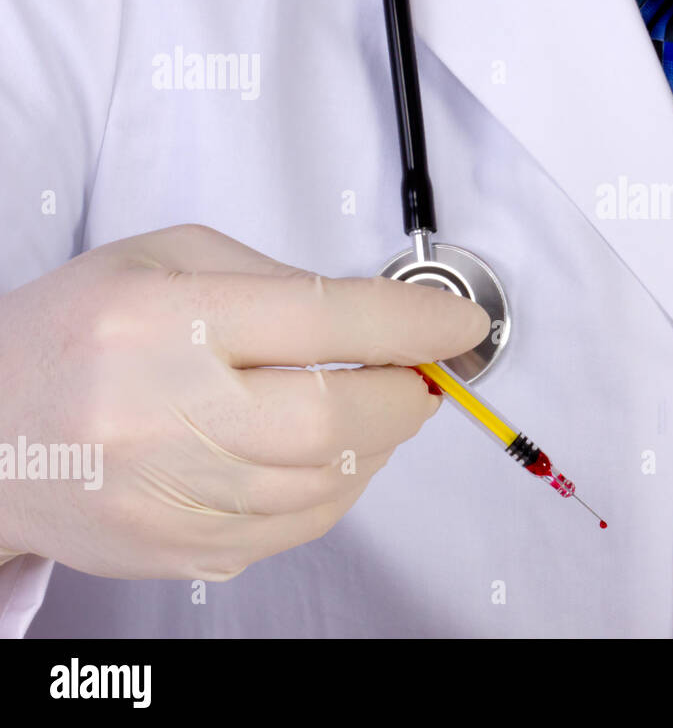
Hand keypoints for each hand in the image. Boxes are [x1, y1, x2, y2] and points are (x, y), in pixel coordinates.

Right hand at [0, 224, 488, 579]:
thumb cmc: (77, 332)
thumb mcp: (165, 259)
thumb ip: (279, 278)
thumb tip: (385, 316)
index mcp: (159, 321)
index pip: (321, 320)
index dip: (411, 323)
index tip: (458, 324)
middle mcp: (158, 413)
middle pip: (332, 421)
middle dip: (406, 397)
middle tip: (421, 376)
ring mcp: (166, 495)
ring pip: (326, 484)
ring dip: (377, 444)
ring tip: (369, 408)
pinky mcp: (178, 549)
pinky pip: (298, 528)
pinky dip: (337, 488)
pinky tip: (326, 454)